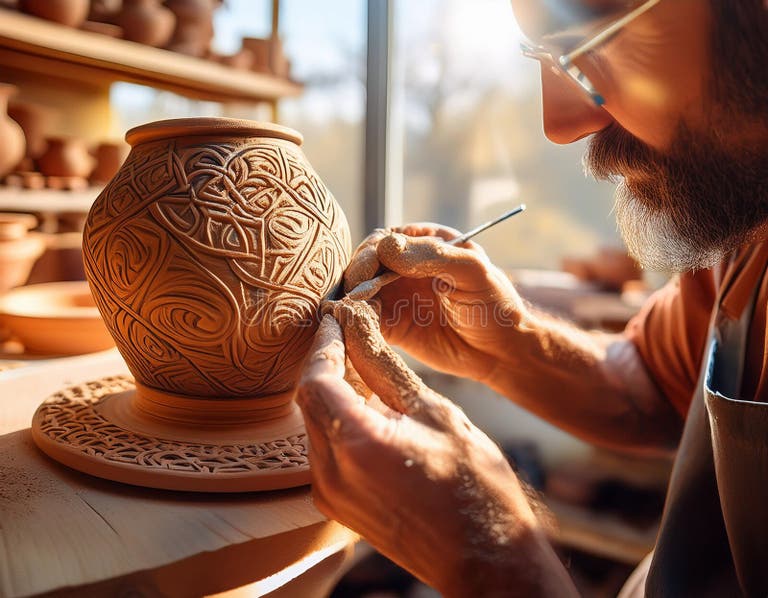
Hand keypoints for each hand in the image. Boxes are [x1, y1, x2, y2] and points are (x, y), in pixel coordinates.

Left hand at [296, 301, 574, 596]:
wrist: (484, 557)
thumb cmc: (475, 484)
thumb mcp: (435, 412)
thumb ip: (386, 368)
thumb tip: (359, 326)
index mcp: (357, 444)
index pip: (317, 378)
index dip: (324, 342)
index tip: (336, 317)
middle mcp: (331, 472)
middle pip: (310, 400)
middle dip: (327, 364)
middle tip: (350, 335)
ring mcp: (331, 494)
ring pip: (314, 424)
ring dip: (333, 393)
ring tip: (363, 370)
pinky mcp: (337, 506)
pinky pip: (324, 450)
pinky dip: (339, 422)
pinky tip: (368, 411)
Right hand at [344, 223, 529, 381]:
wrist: (501, 352)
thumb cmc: (494, 304)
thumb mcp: (471, 272)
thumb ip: (432, 256)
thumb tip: (386, 246)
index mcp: (425, 243)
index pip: (386, 239)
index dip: (373, 251)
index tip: (370, 267)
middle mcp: (405, 266)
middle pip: (366, 262)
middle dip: (358, 274)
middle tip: (357, 291)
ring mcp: (396, 296)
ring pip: (360, 290)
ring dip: (352, 298)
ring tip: (353, 309)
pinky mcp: (392, 326)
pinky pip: (365, 319)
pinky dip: (356, 320)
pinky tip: (357, 325)